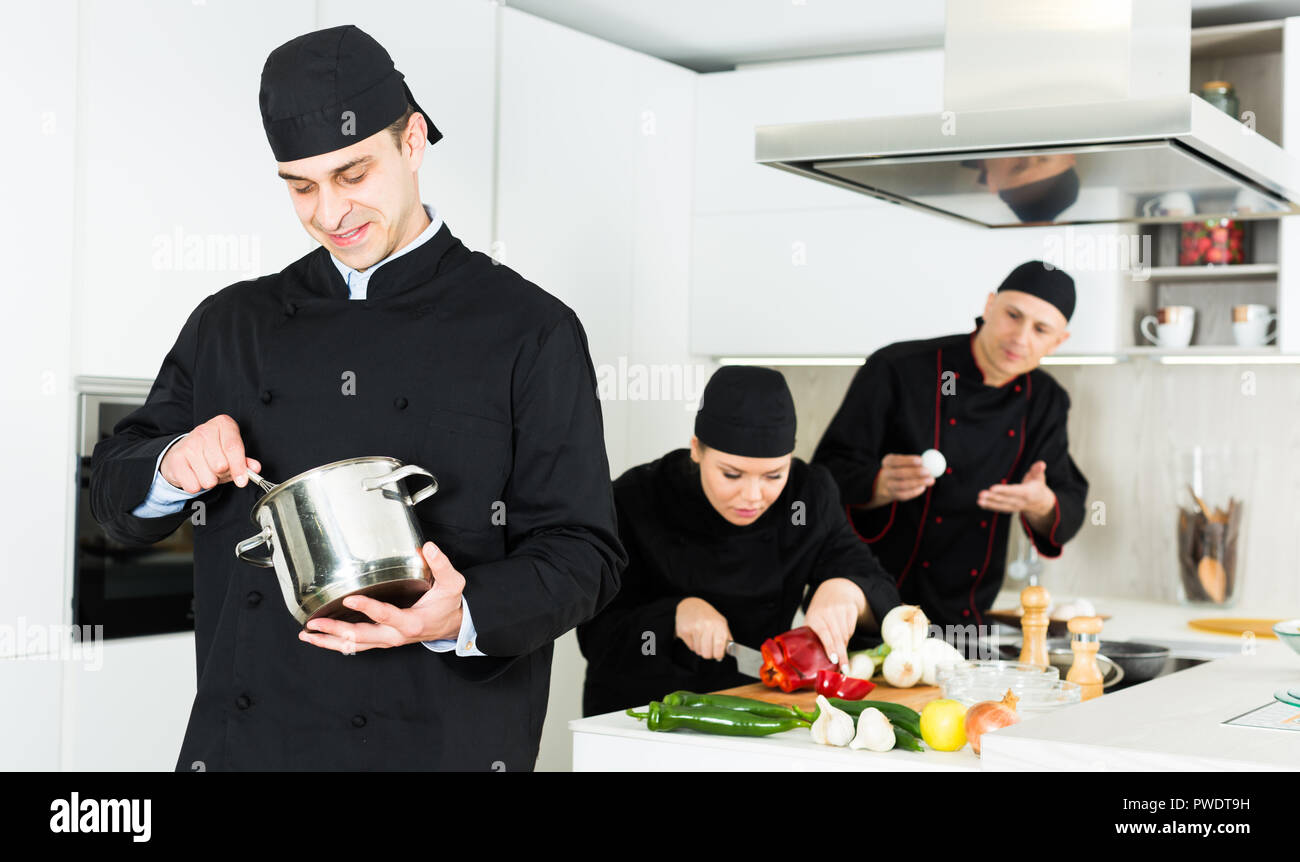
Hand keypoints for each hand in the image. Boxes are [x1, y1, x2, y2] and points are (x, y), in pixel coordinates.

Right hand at [160, 414, 260, 491]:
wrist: (182, 452)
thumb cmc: (211, 452)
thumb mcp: (231, 453)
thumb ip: (244, 461)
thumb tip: (254, 468)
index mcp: (223, 424)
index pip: (233, 448)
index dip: (239, 467)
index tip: (242, 481)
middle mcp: (204, 431)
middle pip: (221, 465)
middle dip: (222, 474)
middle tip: (218, 469)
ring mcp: (188, 444)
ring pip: (208, 479)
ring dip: (209, 481)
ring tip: (206, 471)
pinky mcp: (176, 459)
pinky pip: (193, 486)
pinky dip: (196, 486)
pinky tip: (194, 474)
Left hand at [298, 541, 465, 653]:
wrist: (450, 626)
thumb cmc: (448, 605)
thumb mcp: (452, 584)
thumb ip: (441, 566)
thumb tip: (428, 547)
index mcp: (410, 622)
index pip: (385, 615)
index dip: (367, 608)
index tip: (349, 599)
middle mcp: (394, 635)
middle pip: (360, 636)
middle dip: (335, 630)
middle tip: (314, 623)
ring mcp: (386, 640)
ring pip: (354, 645)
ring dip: (329, 641)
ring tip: (307, 635)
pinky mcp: (381, 640)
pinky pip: (355, 646)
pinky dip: (336, 643)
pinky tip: (319, 638)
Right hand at [675, 597, 731, 660]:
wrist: (691, 605)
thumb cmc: (708, 615)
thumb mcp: (721, 622)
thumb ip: (726, 637)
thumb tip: (727, 653)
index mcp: (719, 625)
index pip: (719, 648)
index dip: (718, 655)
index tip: (718, 654)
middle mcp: (707, 626)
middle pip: (707, 653)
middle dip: (708, 653)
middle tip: (708, 647)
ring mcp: (695, 628)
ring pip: (698, 651)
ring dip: (700, 648)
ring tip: (700, 638)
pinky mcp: (684, 630)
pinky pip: (690, 647)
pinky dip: (692, 644)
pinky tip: (693, 635)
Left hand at [804, 578, 865, 670]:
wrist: (835, 589)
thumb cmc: (819, 610)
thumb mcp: (811, 619)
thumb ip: (809, 635)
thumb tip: (805, 659)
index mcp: (815, 616)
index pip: (824, 633)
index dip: (829, 647)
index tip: (834, 660)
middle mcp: (828, 611)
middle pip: (837, 637)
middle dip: (842, 655)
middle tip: (845, 669)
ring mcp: (840, 609)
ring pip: (846, 635)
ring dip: (843, 646)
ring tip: (840, 651)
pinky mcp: (851, 609)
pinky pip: (852, 629)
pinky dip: (848, 636)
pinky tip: (844, 636)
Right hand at [870, 454, 932, 506]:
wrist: (886, 484)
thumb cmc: (900, 469)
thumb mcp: (902, 462)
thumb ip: (914, 462)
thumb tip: (929, 462)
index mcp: (887, 462)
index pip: (895, 460)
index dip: (908, 461)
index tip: (921, 460)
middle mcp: (885, 473)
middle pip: (899, 473)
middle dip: (915, 472)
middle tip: (928, 471)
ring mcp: (888, 485)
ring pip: (903, 485)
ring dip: (918, 482)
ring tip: (931, 480)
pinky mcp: (892, 495)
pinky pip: (904, 495)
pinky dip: (915, 491)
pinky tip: (923, 487)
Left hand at [977, 460, 1055, 518]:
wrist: (1040, 501)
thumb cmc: (1037, 486)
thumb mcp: (1039, 477)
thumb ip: (1038, 470)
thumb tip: (1041, 464)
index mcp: (1028, 493)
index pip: (1014, 491)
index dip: (1004, 490)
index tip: (992, 488)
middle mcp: (1021, 502)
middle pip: (1005, 499)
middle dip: (993, 497)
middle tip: (981, 494)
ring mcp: (1015, 507)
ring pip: (1001, 506)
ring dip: (989, 503)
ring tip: (979, 500)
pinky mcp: (1010, 508)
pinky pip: (1000, 508)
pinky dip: (990, 507)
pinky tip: (981, 503)